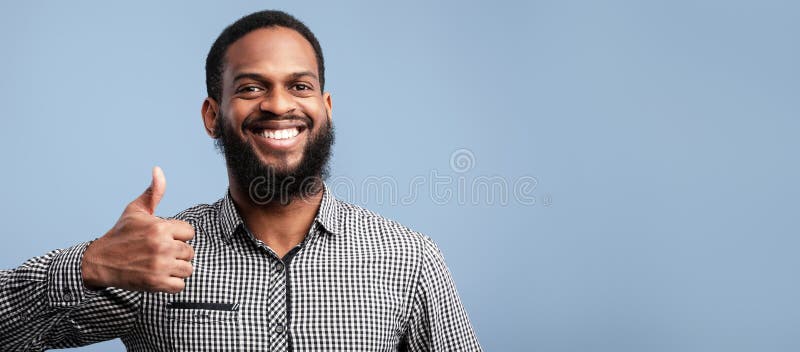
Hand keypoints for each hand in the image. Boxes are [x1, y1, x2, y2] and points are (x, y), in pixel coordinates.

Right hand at [81, 166, 194, 292]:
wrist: (99, 262)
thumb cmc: (121, 234)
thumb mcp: (135, 211)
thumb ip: (153, 192)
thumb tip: (158, 170)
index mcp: (160, 227)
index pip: (189, 232)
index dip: (178, 235)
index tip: (163, 237)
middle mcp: (162, 246)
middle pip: (190, 252)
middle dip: (177, 252)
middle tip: (159, 252)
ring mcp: (160, 266)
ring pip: (187, 269)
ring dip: (176, 269)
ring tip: (160, 264)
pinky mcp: (156, 283)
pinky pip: (180, 286)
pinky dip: (172, 283)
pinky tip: (159, 276)